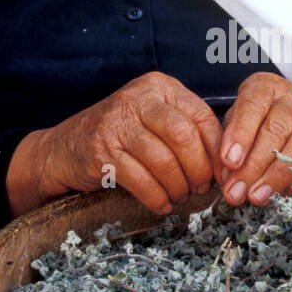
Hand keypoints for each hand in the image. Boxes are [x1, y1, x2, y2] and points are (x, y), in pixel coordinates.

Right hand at [6, 72, 224, 216]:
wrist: (63, 149)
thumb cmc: (120, 136)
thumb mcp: (154, 118)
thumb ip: (186, 129)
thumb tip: (228, 159)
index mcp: (159, 87)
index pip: (201, 117)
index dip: (218, 149)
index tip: (224, 173)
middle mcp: (138, 98)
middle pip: (185, 137)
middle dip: (199, 170)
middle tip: (200, 188)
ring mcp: (117, 123)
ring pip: (164, 161)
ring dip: (178, 187)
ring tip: (179, 196)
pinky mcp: (102, 151)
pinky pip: (142, 181)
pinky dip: (157, 198)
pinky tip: (162, 204)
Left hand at [217, 72, 291, 206]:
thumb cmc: (259, 120)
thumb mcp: (238, 121)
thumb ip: (228, 144)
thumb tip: (225, 177)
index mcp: (264, 87)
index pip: (253, 105)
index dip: (240, 134)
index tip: (229, 162)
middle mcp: (291, 99)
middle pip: (275, 130)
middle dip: (253, 165)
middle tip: (235, 191)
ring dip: (275, 177)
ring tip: (255, 197)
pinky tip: (277, 196)